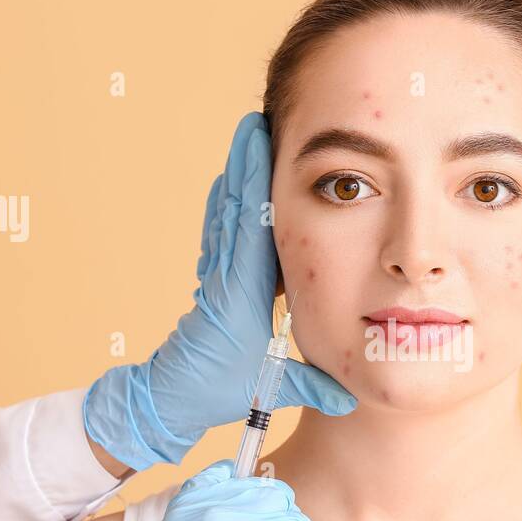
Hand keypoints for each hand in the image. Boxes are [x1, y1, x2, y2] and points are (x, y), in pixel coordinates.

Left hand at [83, 111, 355, 470]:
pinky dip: (227, 203)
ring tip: (248, 139)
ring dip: (238, 176)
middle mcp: (225, 276)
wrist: (169, 398)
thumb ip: (313, 387)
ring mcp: (216, 275)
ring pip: (227, 215)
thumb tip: (352, 394)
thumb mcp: (270, 389)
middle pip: (237, 208)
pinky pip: (220, 232)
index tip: (261, 145)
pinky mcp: (213, 281)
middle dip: (247, 164)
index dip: (257, 184)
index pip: (251, 228)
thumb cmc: (216, 391)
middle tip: (255, 122)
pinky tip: (233, 184)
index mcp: (240, 293)